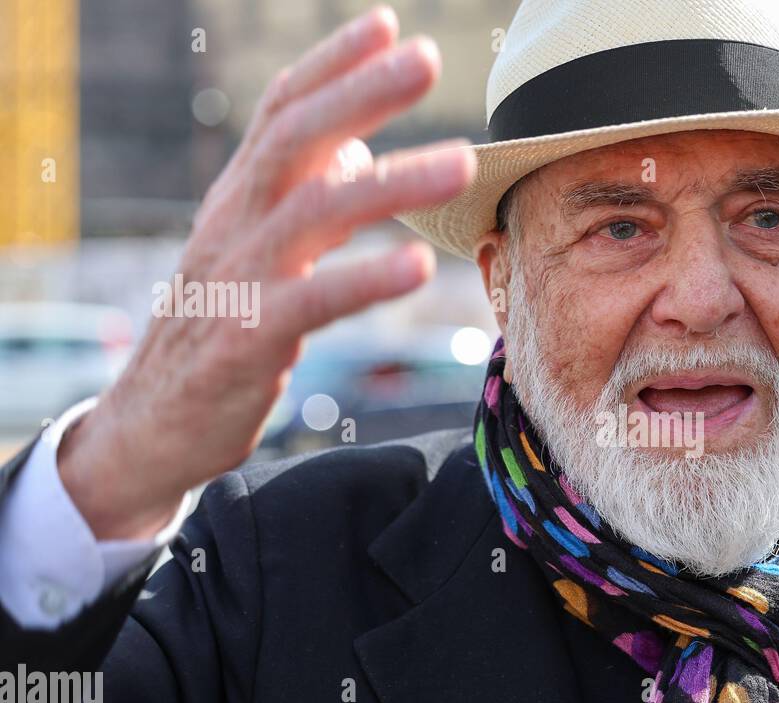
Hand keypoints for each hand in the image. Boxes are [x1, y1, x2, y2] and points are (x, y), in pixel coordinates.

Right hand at [58, 6, 474, 539]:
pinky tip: (418, 266)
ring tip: (461, 160)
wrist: (151, 422)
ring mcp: (238, 279)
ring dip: (392, 182)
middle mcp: (236, 224)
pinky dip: (366, 279)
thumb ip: (306, 196)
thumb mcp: (256, 253)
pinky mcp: (248, 339)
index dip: (333, 64)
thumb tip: (364, 148)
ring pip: (312, 211)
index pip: (283, 111)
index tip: (389, 25)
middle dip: (361, 92)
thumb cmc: (219, 329)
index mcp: (241, 198)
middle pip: (295, 139)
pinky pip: (312, 301)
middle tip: (427, 59)